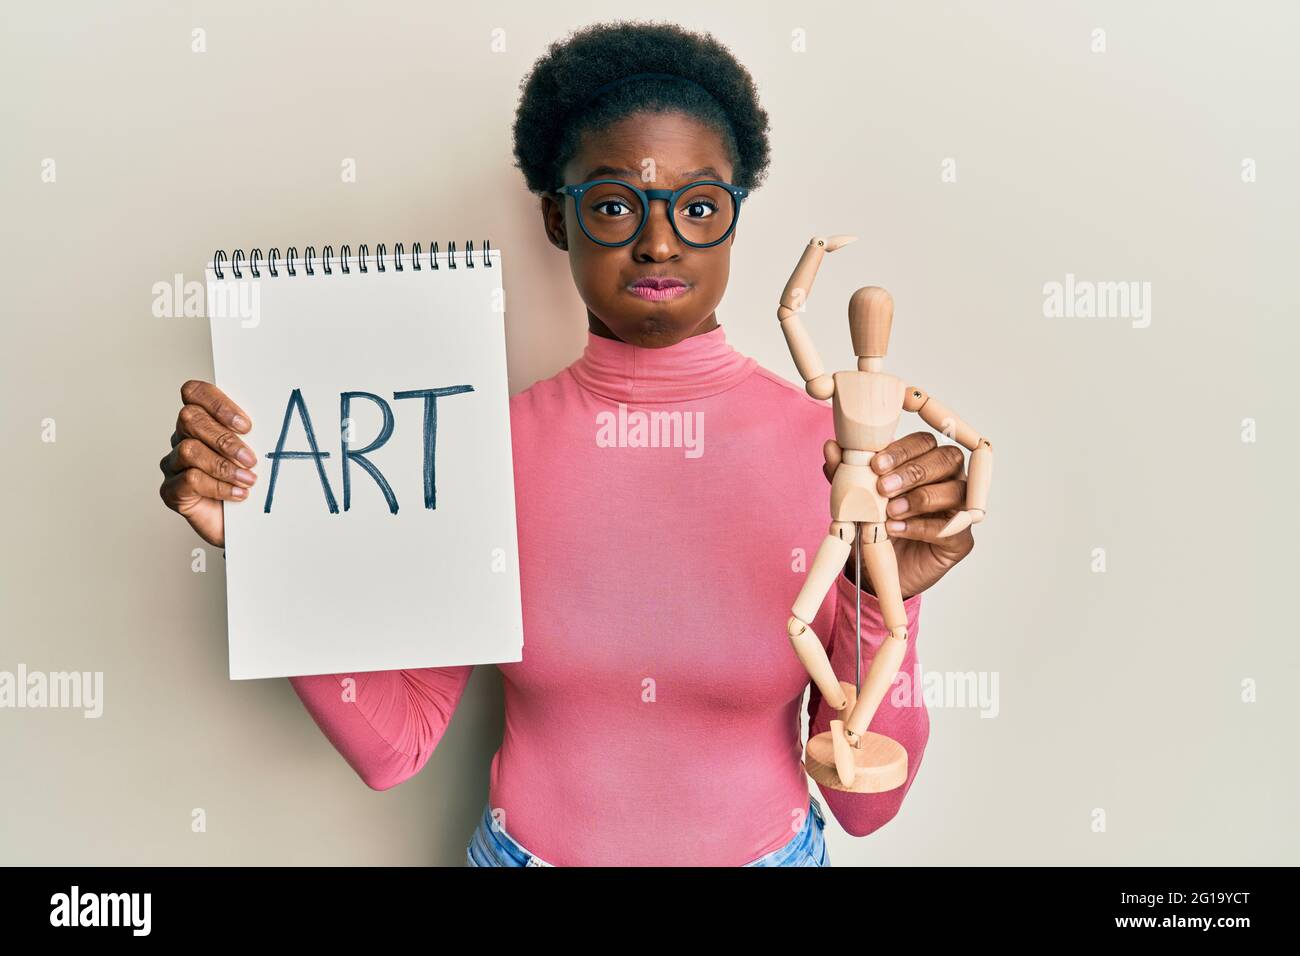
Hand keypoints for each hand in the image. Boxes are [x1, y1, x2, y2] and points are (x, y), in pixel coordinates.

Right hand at [158, 380, 257, 547]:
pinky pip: (189, 480)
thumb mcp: (256, 452)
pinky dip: (218, 487)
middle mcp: (182, 437)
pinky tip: (238, 495)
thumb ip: (254, 434)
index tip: (247, 426)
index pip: (194, 392)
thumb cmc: (251, 481)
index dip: (218, 403)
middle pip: (190, 418)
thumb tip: (273, 421)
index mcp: (202, 419)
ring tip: (249, 480)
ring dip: (224, 466)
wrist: (247, 524)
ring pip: (189, 450)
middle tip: (251, 459)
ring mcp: (173, 464)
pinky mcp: (171, 491)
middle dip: (225, 439)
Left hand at [824, 431, 975, 599]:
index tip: (875, 465)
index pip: (924, 442)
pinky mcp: (961, 539)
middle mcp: (948, 479)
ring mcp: (959, 508)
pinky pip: (951, 527)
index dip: (902, 450)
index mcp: (925, 460)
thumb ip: (846, 473)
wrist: (876, 571)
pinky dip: (921, 527)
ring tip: (890, 511)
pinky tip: (896, 529)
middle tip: (883, 488)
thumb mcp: (854, 498)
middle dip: (913, 471)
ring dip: (920, 498)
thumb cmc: (873, 525)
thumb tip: (831, 447)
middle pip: (947, 459)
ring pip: (956, 490)